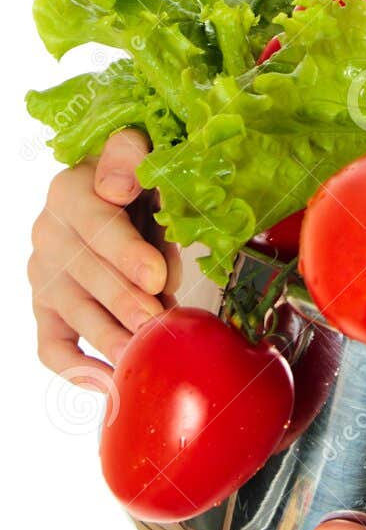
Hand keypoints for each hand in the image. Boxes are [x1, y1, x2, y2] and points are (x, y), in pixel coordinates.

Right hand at [27, 128, 179, 384]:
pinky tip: (109, 384)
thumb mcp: (139, 146)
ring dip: (109, 338)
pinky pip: (52, 346)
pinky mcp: (48, 308)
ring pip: (72, 314)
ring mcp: (45, 275)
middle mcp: (49, 234)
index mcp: (69, 191)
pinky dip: (77, 370)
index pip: (95, 224)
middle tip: (156, 324)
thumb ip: (130, 155)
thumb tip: (121, 187)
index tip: (156, 276)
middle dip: (123, 302)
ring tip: (143, 356)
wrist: (120, 185)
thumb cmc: (137, 170)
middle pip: (84, 275)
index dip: (126, 253)